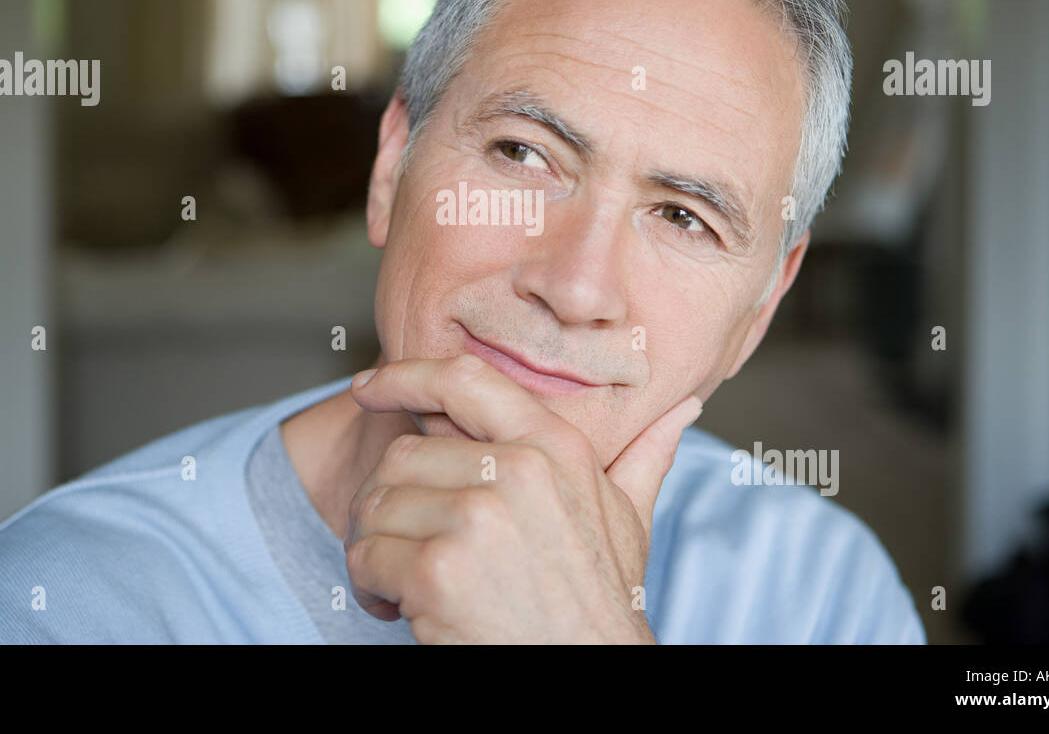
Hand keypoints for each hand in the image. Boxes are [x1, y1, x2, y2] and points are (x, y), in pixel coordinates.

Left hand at [343, 354, 702, 642]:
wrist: (590, 673)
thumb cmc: (600, 602)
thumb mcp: (629, 520)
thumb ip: (644, 457)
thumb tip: (681, 409)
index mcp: (555, 447)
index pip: (464, 379)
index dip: (406, 375)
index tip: (369, 387)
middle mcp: (517, 471)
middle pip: (403, 453)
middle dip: (390, 503)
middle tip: (406, 543)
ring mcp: (476, 518)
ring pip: (376, 504)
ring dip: (377, 546)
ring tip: (408, 580)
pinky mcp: (438, 569)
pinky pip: (367, 556)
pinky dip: (371, 587)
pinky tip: (401, 608)